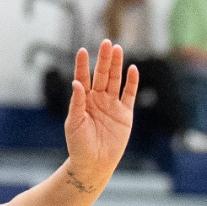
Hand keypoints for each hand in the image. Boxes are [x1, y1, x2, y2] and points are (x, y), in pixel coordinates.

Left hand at [63, 42, 136, 191]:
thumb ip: (76, 103)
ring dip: (117, 65)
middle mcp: (98, 100)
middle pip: (102, 75)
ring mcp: (112, 105)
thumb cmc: (78, 145)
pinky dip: (132, 82)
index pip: (83, 78)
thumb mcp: (73, 124)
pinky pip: (130, 94)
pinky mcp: (125, 113)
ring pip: (115, 81)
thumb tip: (76, 83)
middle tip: (107, 42)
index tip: (82, 51)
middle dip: (104, 59)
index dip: (83, 65)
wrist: (93, 163)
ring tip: (117, 49)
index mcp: (83, 101)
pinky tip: (132, 69)